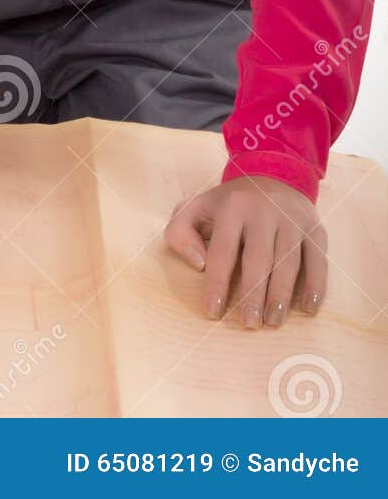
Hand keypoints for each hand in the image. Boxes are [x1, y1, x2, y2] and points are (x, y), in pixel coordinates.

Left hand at [163, 175, 326, 326]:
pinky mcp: (315, 229)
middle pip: (258, 258)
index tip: (213, 312)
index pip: (222, 250)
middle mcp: (264, 212)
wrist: (273, 174)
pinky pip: (318, 259)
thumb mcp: (196, 208)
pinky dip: (316, 285)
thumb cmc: (229, 204)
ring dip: (281, 294)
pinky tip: (308, 308)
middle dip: (253, 294)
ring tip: (273, 321)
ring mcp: (292, 220)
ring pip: (289, 261)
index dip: (216, 283)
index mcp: (232, 208)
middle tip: (249, 324)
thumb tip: (197, 264)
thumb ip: (180, 232)